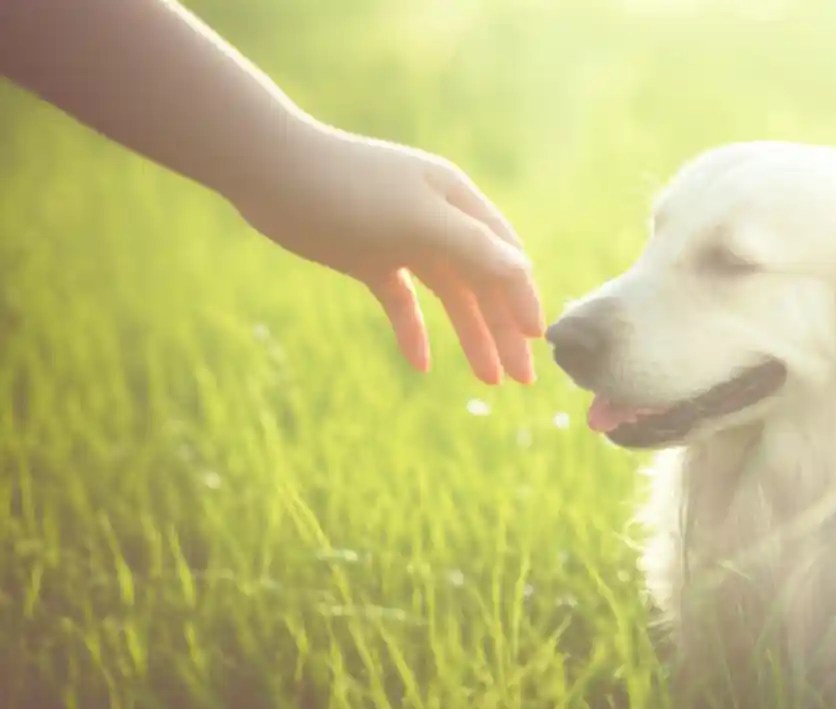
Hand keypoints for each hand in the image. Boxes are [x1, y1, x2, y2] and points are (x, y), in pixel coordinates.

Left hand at [229, 124, 544, 383]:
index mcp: (458, 202)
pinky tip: (420, 363)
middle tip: (522, 380)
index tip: (537, 343)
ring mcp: (404, 239)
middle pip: (482, 282)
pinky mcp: (370, 257)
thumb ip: (471, 246)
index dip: (522, 300)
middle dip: (503, 330)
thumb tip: (523, 270)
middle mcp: (438, 220)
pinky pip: (402, 301)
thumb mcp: (417, 219)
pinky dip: (413, 330)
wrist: (268, 170)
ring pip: (449, 296)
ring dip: (469, 335)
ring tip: (488, 380)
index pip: (505, 257)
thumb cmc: (348, 188)